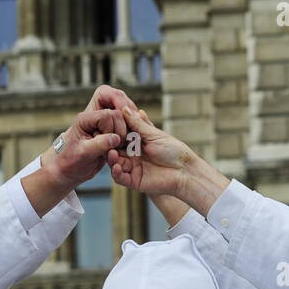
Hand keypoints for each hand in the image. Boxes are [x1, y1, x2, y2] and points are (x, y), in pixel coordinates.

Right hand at [108, 107, 230, 212]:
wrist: (185, 171)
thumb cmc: (173, 151)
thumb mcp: (153, 134)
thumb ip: (137, 123)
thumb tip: (123, 107)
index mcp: (136, 142)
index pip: (119, 135)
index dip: (111, 131)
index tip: (105, 124)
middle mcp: (132, 155)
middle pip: (114, 149)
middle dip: (108, 145)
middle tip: (104, 140)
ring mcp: (132, 168)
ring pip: (115, 163)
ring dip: (111, 159)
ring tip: (111, 153)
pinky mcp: (133, 181)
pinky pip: (120, 178)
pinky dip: (116, 172)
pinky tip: (116, 166)